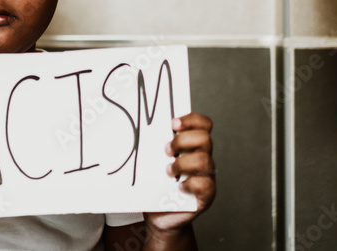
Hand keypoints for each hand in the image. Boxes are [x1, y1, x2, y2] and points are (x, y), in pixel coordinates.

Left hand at [144, 113, 215, 232]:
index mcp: (192, 146)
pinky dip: (190, 184)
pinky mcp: (205, 195)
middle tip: (166, 150)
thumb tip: (131, 129)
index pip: (203, 124)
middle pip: (204, 138)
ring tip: (168, 171)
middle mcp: (202, 158)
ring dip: (183, 163)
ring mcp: (205, 176)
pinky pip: (206, 184)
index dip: (191, 120)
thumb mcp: (152, 162)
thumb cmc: (155, 185)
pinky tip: (178, 187)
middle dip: (182, 141)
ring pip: (204, 160)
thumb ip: (151, 145)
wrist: (159, 216)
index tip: (172, 123)